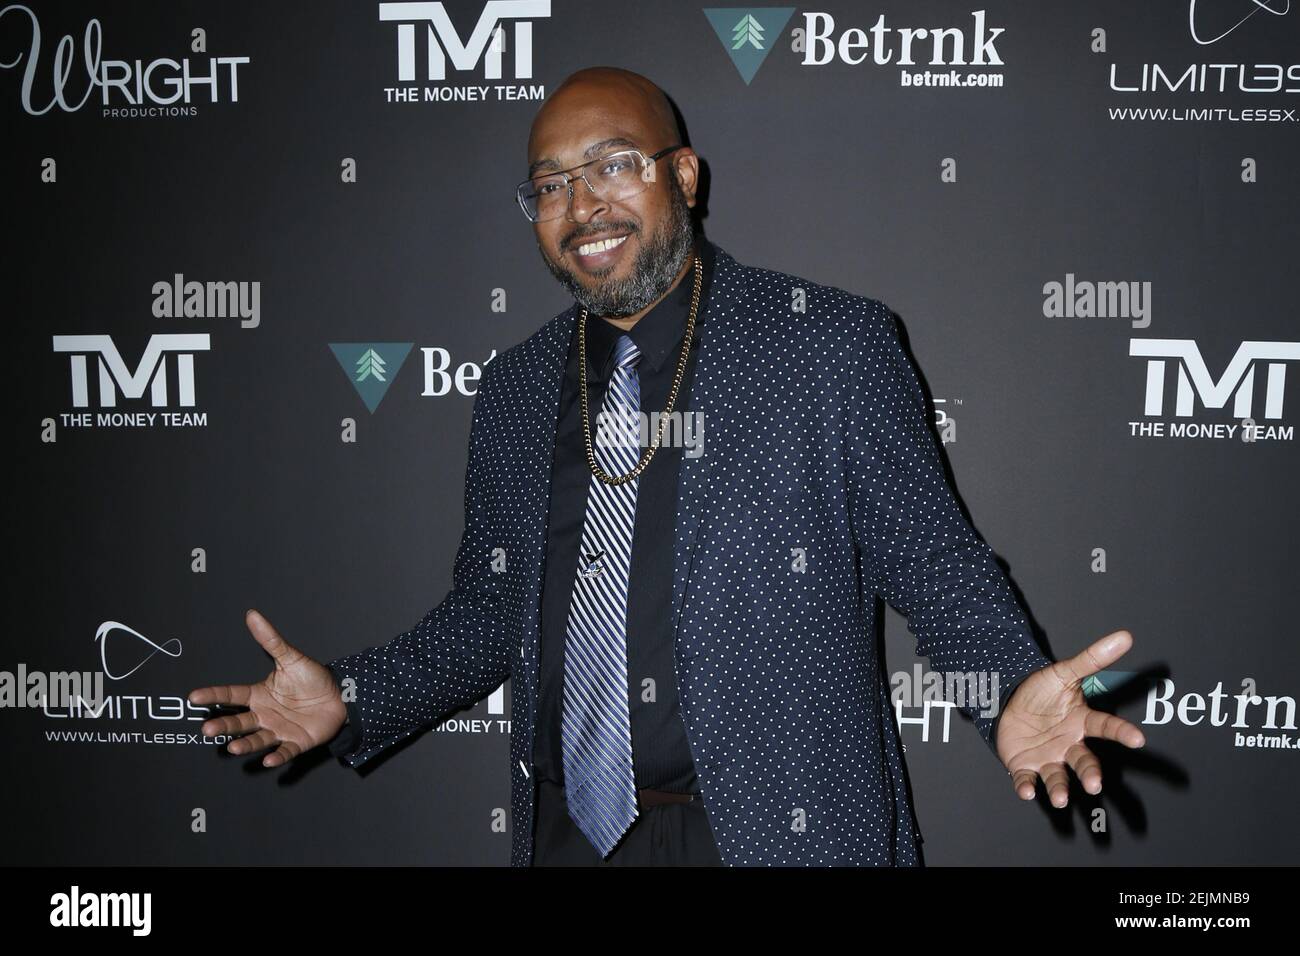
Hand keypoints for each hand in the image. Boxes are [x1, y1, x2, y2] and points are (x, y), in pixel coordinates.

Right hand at [188, 609, 348, 767]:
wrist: (339, 694)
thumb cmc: (312, 677)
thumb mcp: (290, 657)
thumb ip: (271, 639)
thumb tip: (252, 615)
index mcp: (258, 695)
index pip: (231, 695)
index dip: (213, 695)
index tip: (194, 696)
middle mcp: (263, 715)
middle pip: (238, 722)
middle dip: (223, 726)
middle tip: (207, 729)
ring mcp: (278, 730)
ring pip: (256, 739)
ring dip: (245, 744)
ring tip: (233, 747)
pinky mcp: (295, 742)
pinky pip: (284, 751)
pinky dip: (276, 756)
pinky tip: (268, 760)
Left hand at [995, 629, 1145, 806]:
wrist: (1009, 702)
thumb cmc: (1043, 690)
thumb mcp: (1064, 672)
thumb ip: (1092, 658)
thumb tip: (1125, 635)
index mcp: (1082, 722)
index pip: (1106, 727)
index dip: (1122, 732)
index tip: (1138, 739)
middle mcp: (1068, 745)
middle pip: (1084, 761)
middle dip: (1090, 774)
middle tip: (1094, 784)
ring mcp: (1048, 758)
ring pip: (1058, 777)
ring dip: (1060, 788)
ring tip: (1061, 798)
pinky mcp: (1025, 766)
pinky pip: (1026, 779)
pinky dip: (1026, 787)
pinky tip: (1027, 791)